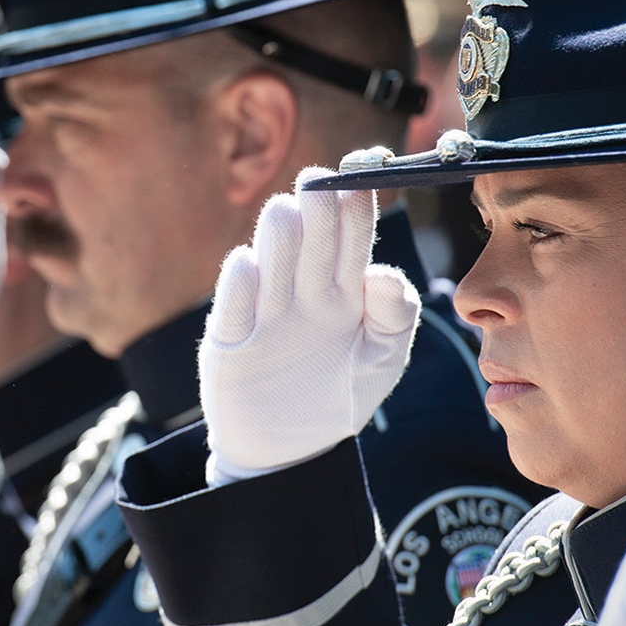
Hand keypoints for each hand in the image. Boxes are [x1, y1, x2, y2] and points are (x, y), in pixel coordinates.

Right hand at [201, 169, 419, 484]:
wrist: (291, 451)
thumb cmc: (339, 397)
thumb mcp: (382, 362)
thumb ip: (395, 318)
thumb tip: (383, 273)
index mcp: (344, 290)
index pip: (352, 236)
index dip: (357, 204)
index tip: (366, 174)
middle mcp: (302, 293)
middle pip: (312, 243)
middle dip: (318, 212)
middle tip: (321, 183)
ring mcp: (264, 315)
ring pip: (271, 267)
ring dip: (278, 240)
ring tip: (286, 211)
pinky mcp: (230, 344)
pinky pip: (233, 311)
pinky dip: (238, 289)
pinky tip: (247, 266)